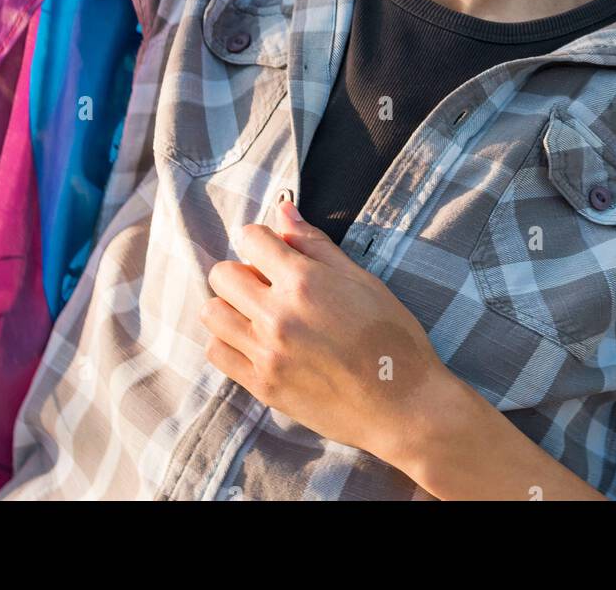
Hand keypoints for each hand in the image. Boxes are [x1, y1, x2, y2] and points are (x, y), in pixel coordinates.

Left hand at [199, 201, 452, 468]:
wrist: (403, 405)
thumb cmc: (392, 337)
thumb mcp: (361, 279)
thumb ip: (315, 243)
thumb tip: (283, 211)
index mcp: (304, 282)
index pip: (250, 239)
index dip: (263, 239)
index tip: (276, 252)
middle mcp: (277, 315)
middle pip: (222, 274)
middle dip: (242, 270)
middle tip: (268, 284)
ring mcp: (266, 354)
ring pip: (212, 313)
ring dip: (230, 306)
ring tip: (258, 313)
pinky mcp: (262, 386)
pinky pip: (217, 353)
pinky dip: (228, 341)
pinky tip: (255, 341)